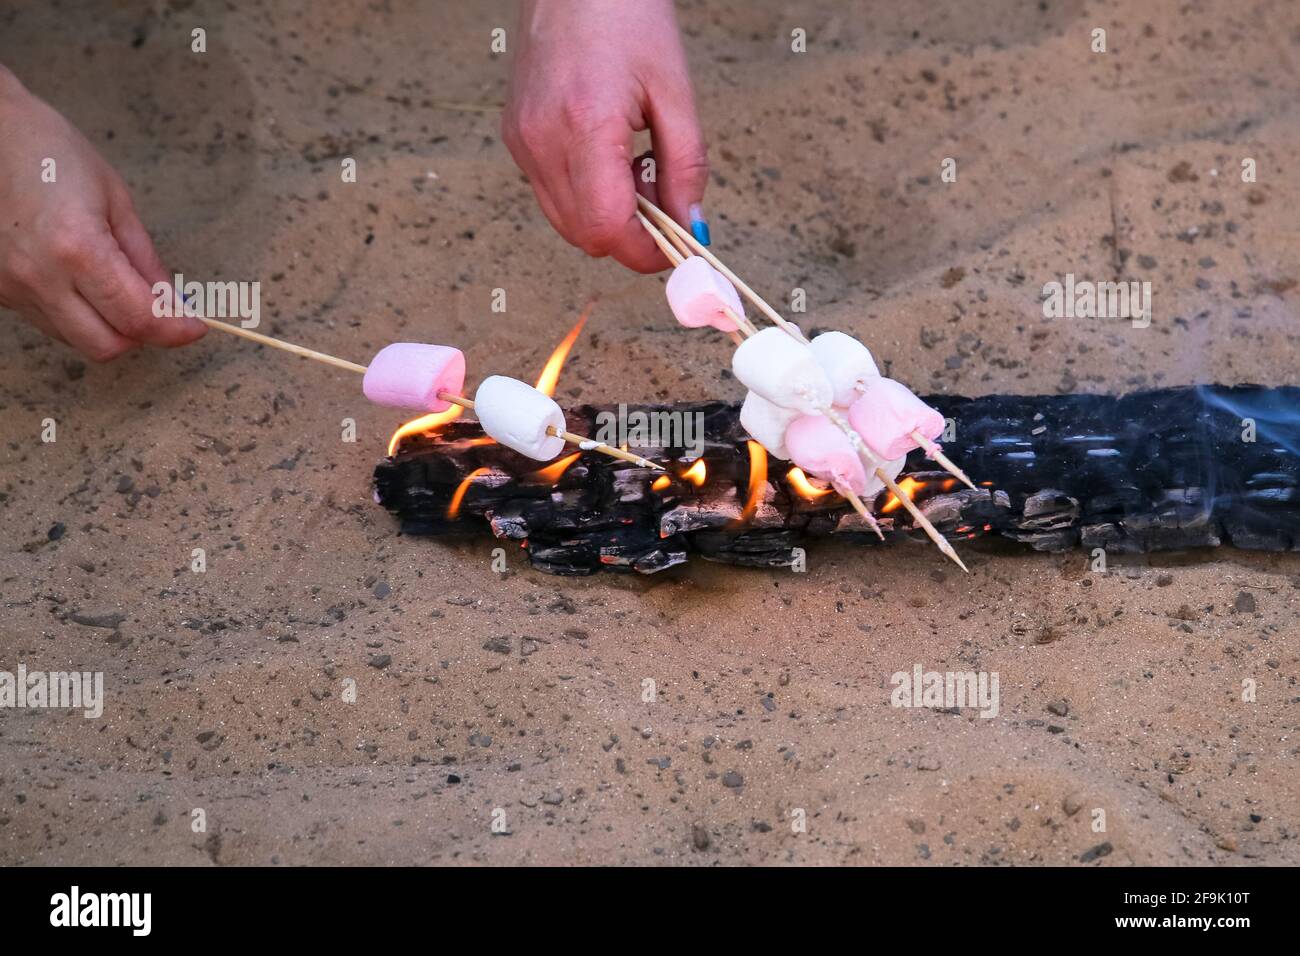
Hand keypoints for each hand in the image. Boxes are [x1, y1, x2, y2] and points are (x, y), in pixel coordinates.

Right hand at [0, 66, 204, 360]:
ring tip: (115, 286)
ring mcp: (12, 287)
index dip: (175, 329)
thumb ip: (145, 259)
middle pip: (106, 346)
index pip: (138, 318)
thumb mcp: (115, 199)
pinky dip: (77, 314)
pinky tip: (80, 281)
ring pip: (77, 339)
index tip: (195, 327)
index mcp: (76, 248)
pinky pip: (50, 322)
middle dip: (140, 334)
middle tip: (158, 308)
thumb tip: (173, 302)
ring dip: (107, 326)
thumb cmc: (49, 152)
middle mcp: (39, 277)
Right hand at [502, 0, 708, 272]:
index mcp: (585, 126)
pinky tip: (608, 156)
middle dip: (629, 234)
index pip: (606, 228)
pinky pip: (552, 193)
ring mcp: (522, 141)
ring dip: (607, 216)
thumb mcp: (674, 91)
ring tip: (635, 168)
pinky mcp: (515, 137)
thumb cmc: (626, 16)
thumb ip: (685, 167)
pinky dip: (585, 194)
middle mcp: (542, 140)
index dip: (643, 252)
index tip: (674, 248)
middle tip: (662, 196)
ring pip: (566, 221)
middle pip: (584, 234)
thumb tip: (691, 226)